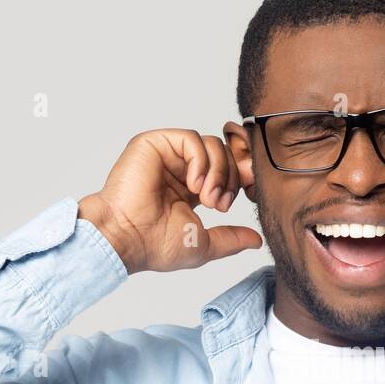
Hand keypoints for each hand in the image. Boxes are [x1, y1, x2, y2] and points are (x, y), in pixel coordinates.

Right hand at [78, 129, 262, 272]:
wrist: (127, 238)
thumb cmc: (155, 244)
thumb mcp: (204, 245)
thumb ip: (232, 239)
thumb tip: (256, 240)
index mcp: (190, 190)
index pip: (226, 171)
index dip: (240, 178)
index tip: (249, 190)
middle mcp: (179, 170)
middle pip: (224, 155)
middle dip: (231, 179)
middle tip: (219, 205)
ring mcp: (167, 156)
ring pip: (212, 145)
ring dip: (218, 172)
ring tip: (207, 197)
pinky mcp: (154, 144)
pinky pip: (191, 139)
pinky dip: (201, 160)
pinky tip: (193, 184)